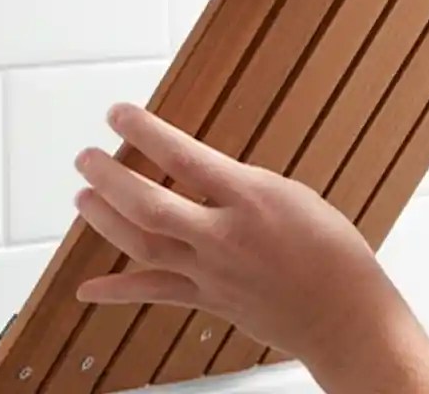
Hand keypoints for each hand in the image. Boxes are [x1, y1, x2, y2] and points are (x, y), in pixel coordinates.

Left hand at [70, 103, 428, 391]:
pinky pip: (155, 294)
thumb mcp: (292, 196)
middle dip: (110, 177)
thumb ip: (242, 187)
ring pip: (143, 245)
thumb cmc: (333, 252)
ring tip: (83, 197)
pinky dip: (118, 291)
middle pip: (149, 204)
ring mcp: (212, 272)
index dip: (145, 132)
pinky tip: (88, 288)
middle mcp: (225, 235)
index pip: (183, 157)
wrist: (345, 314)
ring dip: (105, 220)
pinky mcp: (209, 300)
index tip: (119, 114)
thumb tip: (203, 175)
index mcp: (251, 198)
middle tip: (87, 158)